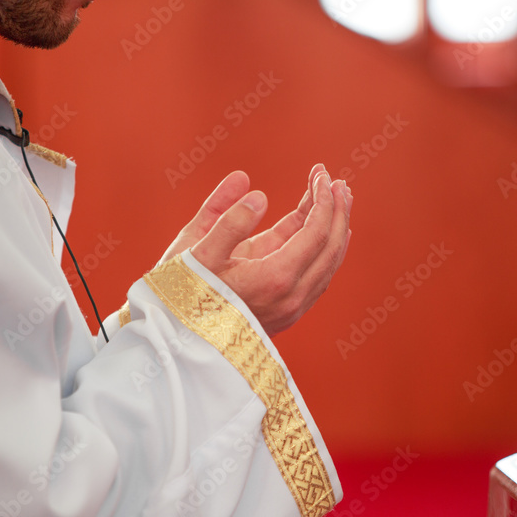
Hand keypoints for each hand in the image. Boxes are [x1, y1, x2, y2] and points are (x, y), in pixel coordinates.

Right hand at [187, 164, 352, 335]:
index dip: (322, 200)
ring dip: (334, 229)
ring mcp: (291, 309)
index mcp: (273, 279)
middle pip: (331, 248)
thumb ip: (227, 220)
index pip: (315, 233)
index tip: (320, 173)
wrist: (179, 343)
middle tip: (336, 180)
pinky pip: (316, 276)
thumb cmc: (182, 294)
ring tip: (334, 199)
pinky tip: (320, 230)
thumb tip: (258, 194)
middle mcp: (291, 297)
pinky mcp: (286, 312)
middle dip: (337, 211)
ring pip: (327, 264)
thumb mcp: (197, 252)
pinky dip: (323, 249)